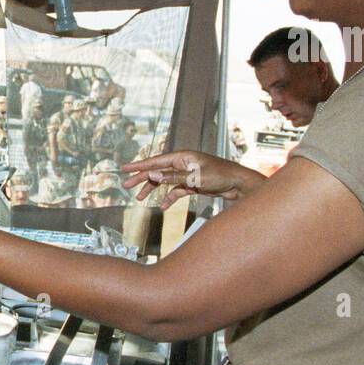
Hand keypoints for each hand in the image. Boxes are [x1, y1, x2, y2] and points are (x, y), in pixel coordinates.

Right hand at [120, 150, 258, 208]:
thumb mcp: (195, 177)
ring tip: (140, 199)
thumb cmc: (220, 176)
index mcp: (182, 157)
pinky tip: (163, 207)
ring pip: (164, 182)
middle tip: (126, 186)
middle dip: (141, 179)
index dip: (139, 165)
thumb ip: (172, 178)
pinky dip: (169, 198)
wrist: (239, 184)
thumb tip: (153, 176)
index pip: (155, 161)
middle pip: (157, 171)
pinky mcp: (192, 184)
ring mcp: (187, 174)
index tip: (124, 168)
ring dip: (153, 190)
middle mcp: (183, 164)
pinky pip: (175, 191)